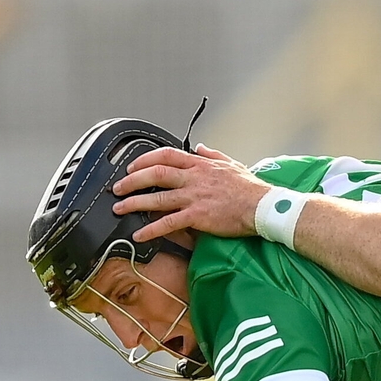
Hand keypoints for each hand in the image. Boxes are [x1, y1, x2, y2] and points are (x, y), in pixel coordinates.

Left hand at [110, 143, 267, 241]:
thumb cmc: (250, 188)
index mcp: (200, 165)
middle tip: (118, 187)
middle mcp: (194, 178)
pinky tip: (139, 234)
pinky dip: (151, 229)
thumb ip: (212, 154)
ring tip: (119, 208)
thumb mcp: (231, 163)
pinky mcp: (197, 216)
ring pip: (157, 197)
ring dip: (134, 203)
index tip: (133, 166)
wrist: (263, 206)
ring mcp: (194, 197)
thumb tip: (200, 146)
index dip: (145, 159)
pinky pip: (168, 222)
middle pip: (155, 174)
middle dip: (132, 180)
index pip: (166, 155)